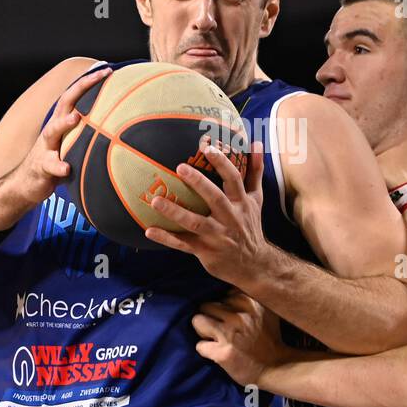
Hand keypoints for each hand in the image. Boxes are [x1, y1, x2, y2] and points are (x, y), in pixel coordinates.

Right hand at [0, 66, 110, 215]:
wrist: (26, 184)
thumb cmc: (56, 162)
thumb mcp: (72, 145)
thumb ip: (88, 135)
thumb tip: (118, 128)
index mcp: (62, 122)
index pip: (75, 96)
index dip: (89, 81)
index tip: (108, 69)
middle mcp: (53, 130)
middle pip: (65, 103)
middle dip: (81, 88)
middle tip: (99, 77)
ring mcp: (45, 148)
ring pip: (52, 131)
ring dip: (64, 123)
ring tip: (77, 117)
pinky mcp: (42, 167)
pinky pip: (50, 166)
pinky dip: (58, 166)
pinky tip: (67, 168)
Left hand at [145, 140, 269, 286]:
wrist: (253, 264)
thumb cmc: (250, 226)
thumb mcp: (256, 199)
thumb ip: (255, 171)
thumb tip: (256, 142)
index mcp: (241, 203)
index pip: (234, 180)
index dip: (222, 163)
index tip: (208, 148)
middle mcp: (230, 218)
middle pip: (215, 198)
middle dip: (199, 183)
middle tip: (180, 167)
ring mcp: (217, 236)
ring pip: (195, 223)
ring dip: (175, 212)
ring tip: (155, 201)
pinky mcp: (205, 251)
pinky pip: (183, 245)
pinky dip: (166, 238)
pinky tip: (149, 230)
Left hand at [193, 291, 287, 388]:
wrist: (277, 368)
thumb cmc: (269, 338)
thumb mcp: (265, 310)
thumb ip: (247, 298)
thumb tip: (224, 292)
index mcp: (250, 302)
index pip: (221, 294)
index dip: (224, 307)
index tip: (232, 317)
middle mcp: (239, 315)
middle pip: (206, 305)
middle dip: (211, 317)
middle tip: (222, 329)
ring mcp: (230, 334)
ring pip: (198, 321)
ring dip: (203, 331)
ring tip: (215, 338)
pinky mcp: (222, 353)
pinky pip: (200, 345)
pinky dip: (206, 351)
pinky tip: (218, 353)